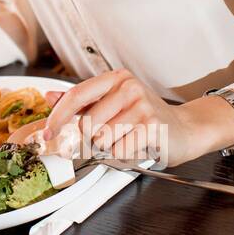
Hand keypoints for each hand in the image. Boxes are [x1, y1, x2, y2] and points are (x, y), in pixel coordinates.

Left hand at [40, 69, 214, 168]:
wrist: (185, 129)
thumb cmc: (146, 117)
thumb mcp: (113, 102)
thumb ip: (82, 100)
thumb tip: (50, 97)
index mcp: (116, 78)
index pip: (76, 96)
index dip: (58, 116)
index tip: (48, 131)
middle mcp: (129, 88)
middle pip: (88, 125)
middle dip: (95, 138)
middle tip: (115, 135)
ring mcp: (142, 106)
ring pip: (103, 140)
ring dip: (112, 148)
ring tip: (129, 139)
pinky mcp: (152, 127)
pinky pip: (120, 151)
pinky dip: (125, 155)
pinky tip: (138, 146)